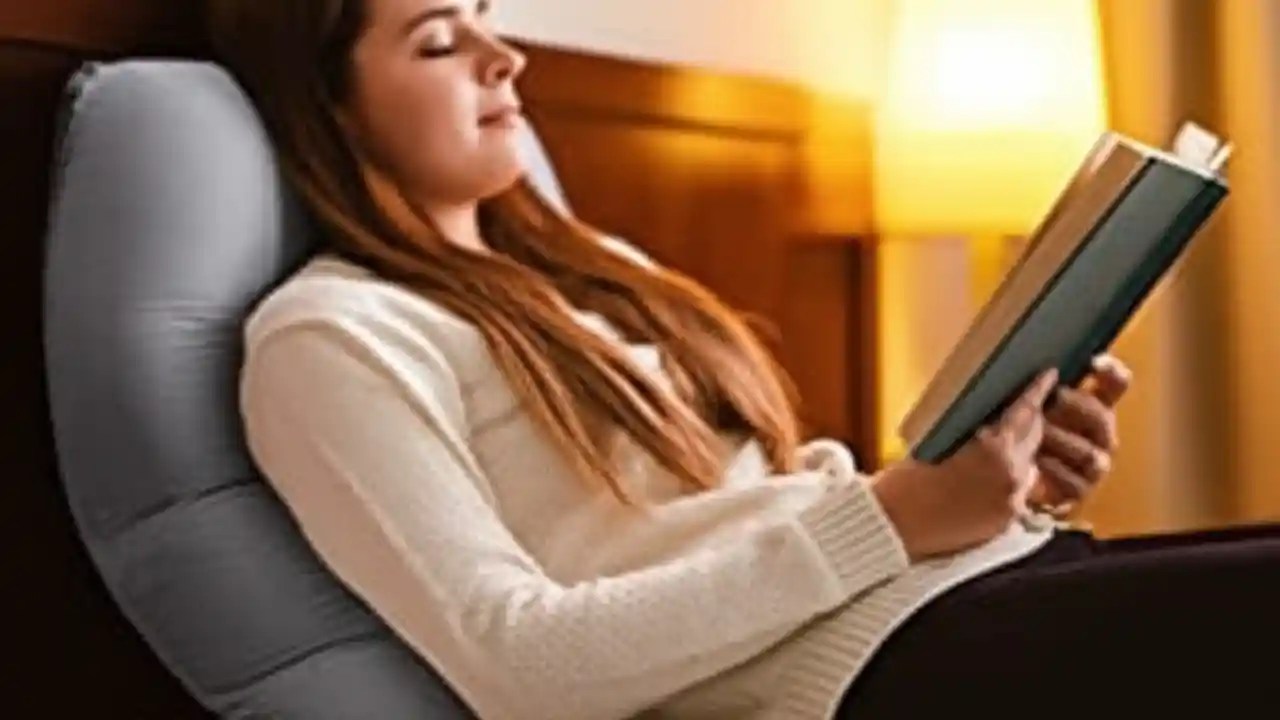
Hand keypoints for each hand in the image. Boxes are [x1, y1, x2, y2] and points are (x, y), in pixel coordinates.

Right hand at [872, 368, 1057, 560]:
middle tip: (1024, 407)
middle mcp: (1013, 476)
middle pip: (1033, 439)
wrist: (891, 527)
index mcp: (995, 450)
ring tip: (993, 452)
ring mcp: (1012, 503)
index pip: (1025, 413)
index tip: (1048, 375)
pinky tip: (983, 481)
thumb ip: (975, 433)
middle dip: (1029, 422)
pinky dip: (1006, 484)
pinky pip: (1016, 495)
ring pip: (1028, 469)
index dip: (1038, 390)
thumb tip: (991, 421)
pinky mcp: (1004, 524)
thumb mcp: (939, 443)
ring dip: (1017, 457)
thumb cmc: (905, 482)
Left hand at [1027, 354, 1131, 516]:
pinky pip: (1075, 481)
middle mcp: (1100, 434)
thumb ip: (1036, 391)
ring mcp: (1094, 464)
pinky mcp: (1080, 491)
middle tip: (1056, 399)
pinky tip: (1036, 467)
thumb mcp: (1022, 409)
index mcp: (1092, 407)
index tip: (1094, 361)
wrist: (1004, 480)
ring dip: (1061, 442)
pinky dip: (1054, 472)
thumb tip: (1048, 373)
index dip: (1112, 371)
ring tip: (1038, 437)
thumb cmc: (1020, 435)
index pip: (1116, 385)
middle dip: (1079, 407)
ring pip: (1090, 453)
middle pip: (1103, 417)